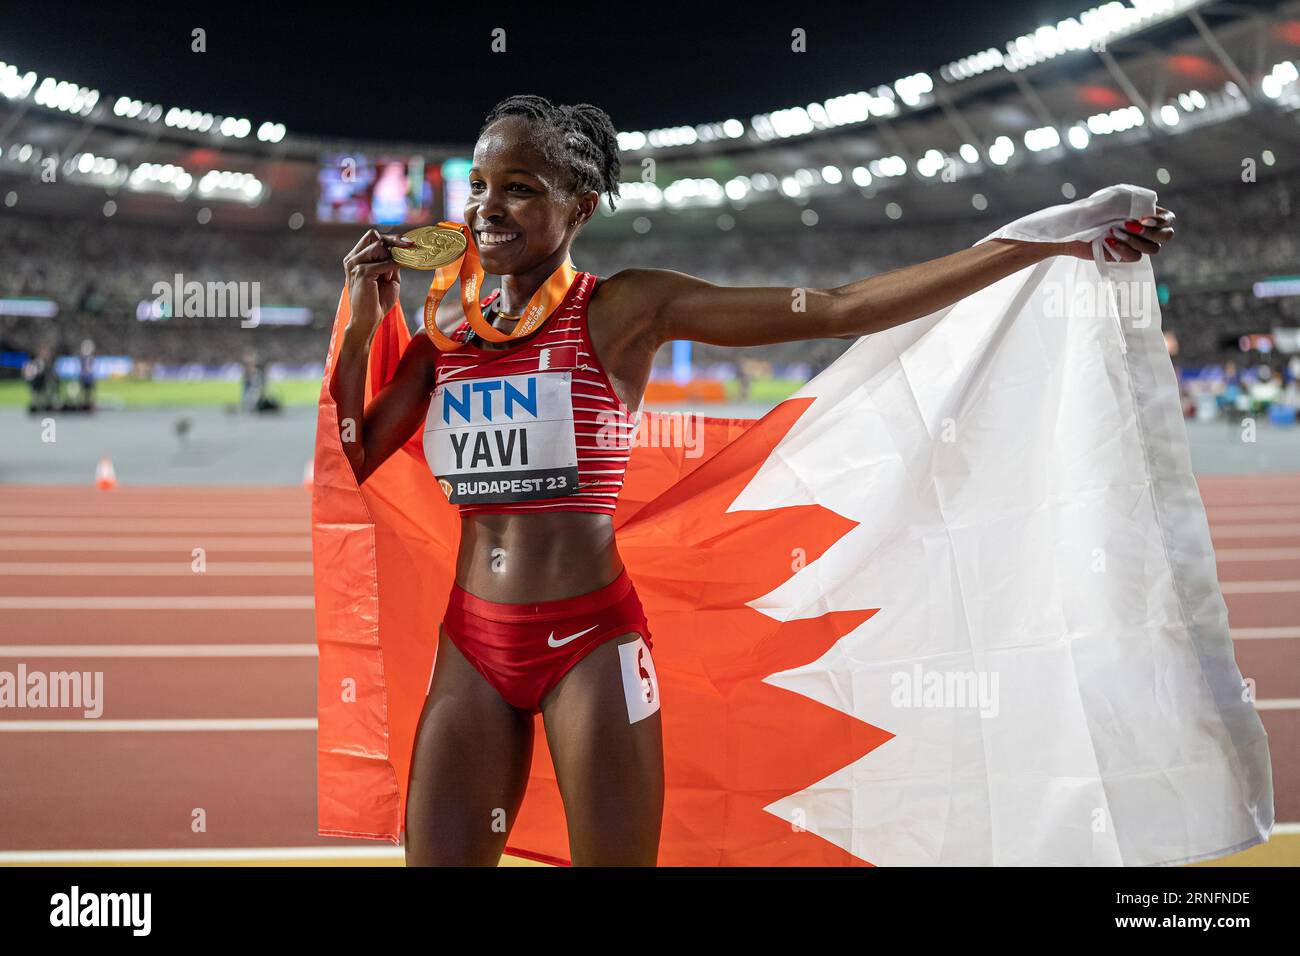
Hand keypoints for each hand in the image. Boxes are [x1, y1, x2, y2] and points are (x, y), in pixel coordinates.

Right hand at [342, 228, 414, 326]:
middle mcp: (352, 258)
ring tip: (389, 276)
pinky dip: (392, 268)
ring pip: (379, 247)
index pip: (372, 236)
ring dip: (390, 259)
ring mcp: (355, 264)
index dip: (391, 238)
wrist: (368, 320)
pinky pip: (384, 262)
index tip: (409, 243)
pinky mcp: (361, 272)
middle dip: (393, 242)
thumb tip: (404, 249)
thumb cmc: (378, 301)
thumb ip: (392, 261)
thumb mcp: (388, 277)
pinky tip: (389, 278)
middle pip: (373, 236)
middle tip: (409, 248)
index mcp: (356, 258)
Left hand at [1057, 206, 1176, 261]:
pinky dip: (1123, 249)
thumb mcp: (1112, 200)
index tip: (1142, 219)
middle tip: (1128, 226)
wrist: (1074, 228)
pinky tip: (1108, 241)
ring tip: (1113, 231)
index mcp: (1148, 213)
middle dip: (1150, 232)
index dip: (1161, 221)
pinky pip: (1136, 257)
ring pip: (1153, 249)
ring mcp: (1138, 244)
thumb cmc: (1093, 210)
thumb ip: (1133, 202)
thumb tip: (1148, 210)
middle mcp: (1146, 229)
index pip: (1169, 219)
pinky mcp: (1126, 256)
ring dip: (1135, 240)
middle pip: (1167, 236)